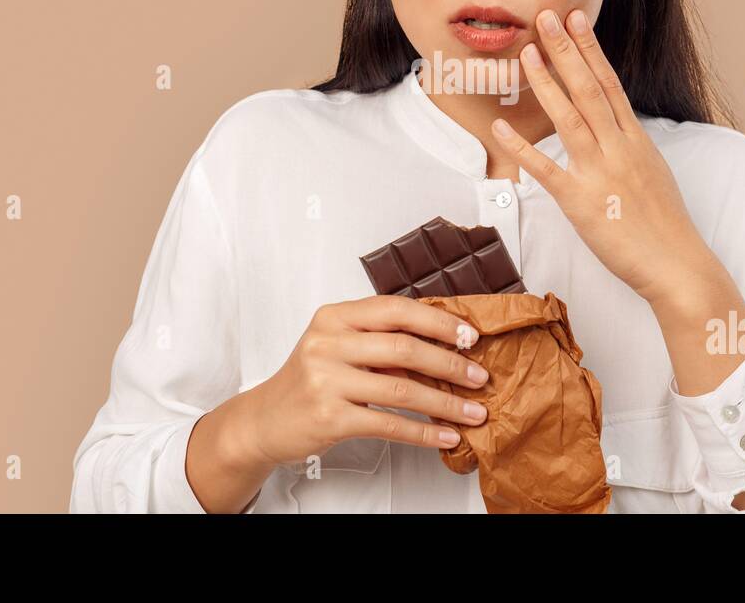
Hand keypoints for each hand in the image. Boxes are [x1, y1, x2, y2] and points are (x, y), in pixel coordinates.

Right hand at [232, 295, 490, 469]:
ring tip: (473, 411)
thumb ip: (379, 337)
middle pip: (404, 348)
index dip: (438, 322)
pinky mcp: (330, 417)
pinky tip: (445, 436)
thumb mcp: (337, 345)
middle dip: (450, 363)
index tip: (469, 336)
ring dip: (445, 403)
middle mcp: (328, 342)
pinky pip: (389, 423)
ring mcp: (326, 380)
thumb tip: (444, 340)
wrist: (264, 420)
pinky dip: (424, 432)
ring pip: (402, 389)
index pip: (396, 309)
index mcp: (334, 316)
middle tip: (479, 376)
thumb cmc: (309, 380)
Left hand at [490, 8, 713, 304]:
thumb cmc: (666, 225)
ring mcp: (600, 173)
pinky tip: (500, 127)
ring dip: (546, 83)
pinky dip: (521, 147)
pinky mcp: (581, 202)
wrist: (677, 265)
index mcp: (636, 140)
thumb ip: (631, 148)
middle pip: (588, 88)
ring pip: (570, 118)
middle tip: (545, 16)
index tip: (576, 20)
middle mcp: (619, 148)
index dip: (590, 49)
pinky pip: (546, 170)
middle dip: (565, 50)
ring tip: (527, 53)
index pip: (609, 84)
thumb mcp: (654, 174)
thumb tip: (616, 130)